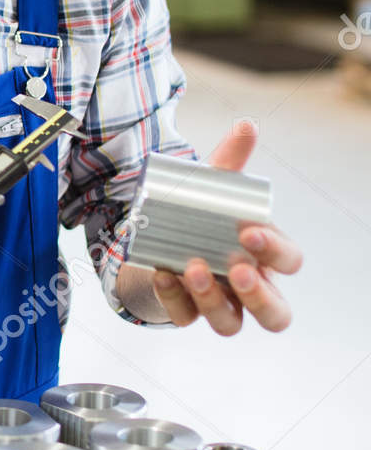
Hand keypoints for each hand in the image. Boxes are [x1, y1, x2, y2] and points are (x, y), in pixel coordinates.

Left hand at [150, 122, 300, 334]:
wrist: (159, 237)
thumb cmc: (202, 215)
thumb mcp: (213, 188)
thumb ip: (230, 160)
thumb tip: (246, 125)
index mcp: (266, 256)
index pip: (290, 262)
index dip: (276, 251)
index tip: (249, 229)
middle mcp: (249, 287)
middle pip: (275, 315)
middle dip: (259, 296)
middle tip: (235, 267)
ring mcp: (218, 304)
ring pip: (229, 324)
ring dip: (212, 299)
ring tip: (191, 267)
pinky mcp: (184, 311)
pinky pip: (184, 316)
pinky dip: (172, 297)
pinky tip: (161, 272)